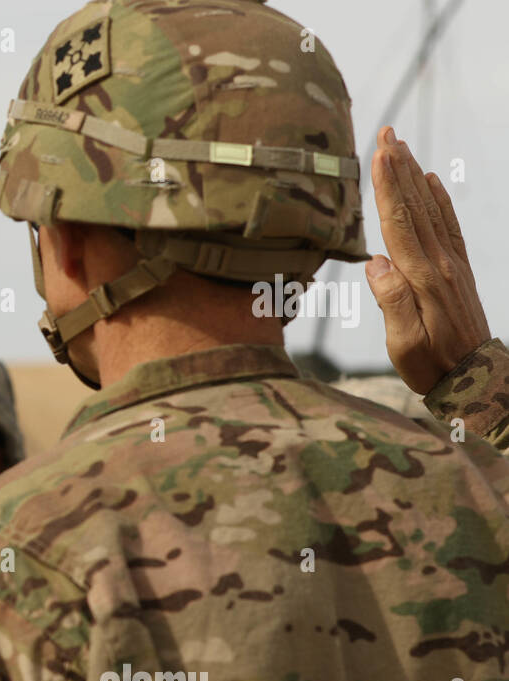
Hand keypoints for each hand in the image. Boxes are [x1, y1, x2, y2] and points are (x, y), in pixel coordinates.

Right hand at [365, 126, 490, 393]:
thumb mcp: (402, 344)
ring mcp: (452, 263)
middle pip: (415, 207)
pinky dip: (438, 199)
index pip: (399, 224)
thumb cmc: (429, 365)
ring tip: (402, 147)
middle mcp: (440, 263)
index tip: (379, 155)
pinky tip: (430, 182)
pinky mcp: (458, 269)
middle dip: (400, 169)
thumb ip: (391, 301)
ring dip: (415, 176)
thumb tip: (374, 261)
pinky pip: (448, 225)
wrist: (474, 377)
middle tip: (388, 134)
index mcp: (422, 278)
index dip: (388, 188)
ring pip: (430, 210)